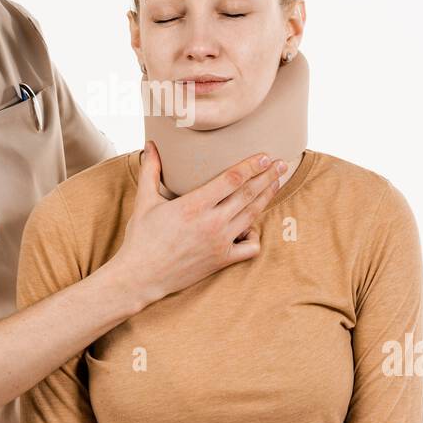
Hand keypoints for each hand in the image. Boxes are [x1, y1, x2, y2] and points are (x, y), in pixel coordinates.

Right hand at [112, 140, 286, 307]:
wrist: (140, 277)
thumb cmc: (141, 238)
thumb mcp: (144, 201)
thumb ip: (150, 170)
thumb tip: (150, 145)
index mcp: (194, 205)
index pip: (232, 179)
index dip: (252, 166)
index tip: (265, 156)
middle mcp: (212, 223)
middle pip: (248, 194)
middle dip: (268, 177)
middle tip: (282, 164)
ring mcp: (220, 243)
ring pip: (252, 216)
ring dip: (267, 198)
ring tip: (276, 184)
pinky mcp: (222, 260)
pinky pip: (250, 247)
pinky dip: (255, 235)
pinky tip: (252, 225)